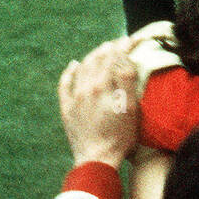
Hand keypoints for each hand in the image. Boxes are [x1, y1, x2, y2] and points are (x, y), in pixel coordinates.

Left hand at [58, 38, 139, 167]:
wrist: (96, 159)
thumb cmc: (120, 136)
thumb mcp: (130, 108)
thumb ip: (127, 80)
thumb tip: (124, 59)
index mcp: (103, 85)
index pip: (114, 57)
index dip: (124, 46)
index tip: (133, 39)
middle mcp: (86, 87)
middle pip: (97, 59)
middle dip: (109, 47)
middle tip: (120, 41)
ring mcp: (74, 97)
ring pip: (82, 68)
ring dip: (93, 55)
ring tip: (103, 49)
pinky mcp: (66, 108)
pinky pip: (65, 84)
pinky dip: (70, 72)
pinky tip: (74, 65)